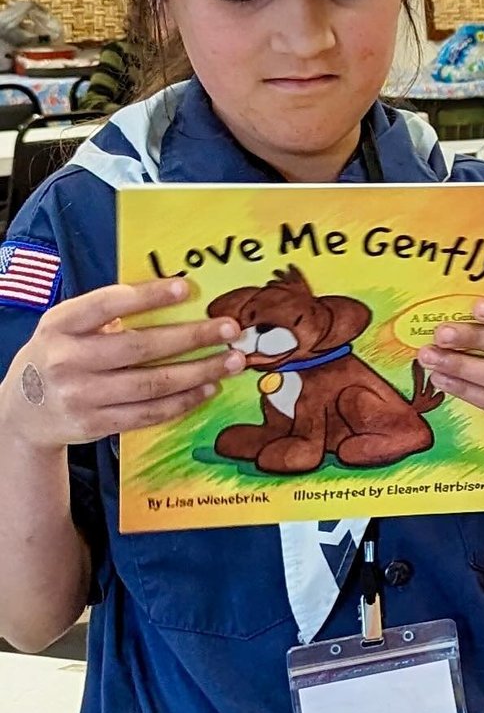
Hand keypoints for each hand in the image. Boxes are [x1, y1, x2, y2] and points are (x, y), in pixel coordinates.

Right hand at [0, 278, 241, 452]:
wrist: (22, 410)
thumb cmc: (59, 355)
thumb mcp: (68, 327)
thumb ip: (107, 315)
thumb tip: (176, 297)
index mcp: (59, 325)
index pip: (107, 305)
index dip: (148, 296)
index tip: (186, 287)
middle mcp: (66, 360)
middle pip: (140, 347)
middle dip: (193, 337)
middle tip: (230, 329)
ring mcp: (80, 396)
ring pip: (152, 384)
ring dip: (199, 372)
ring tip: (232, 361)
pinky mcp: (94, 424)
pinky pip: (149, 413)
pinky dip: (183, 400)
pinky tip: (208, 388)